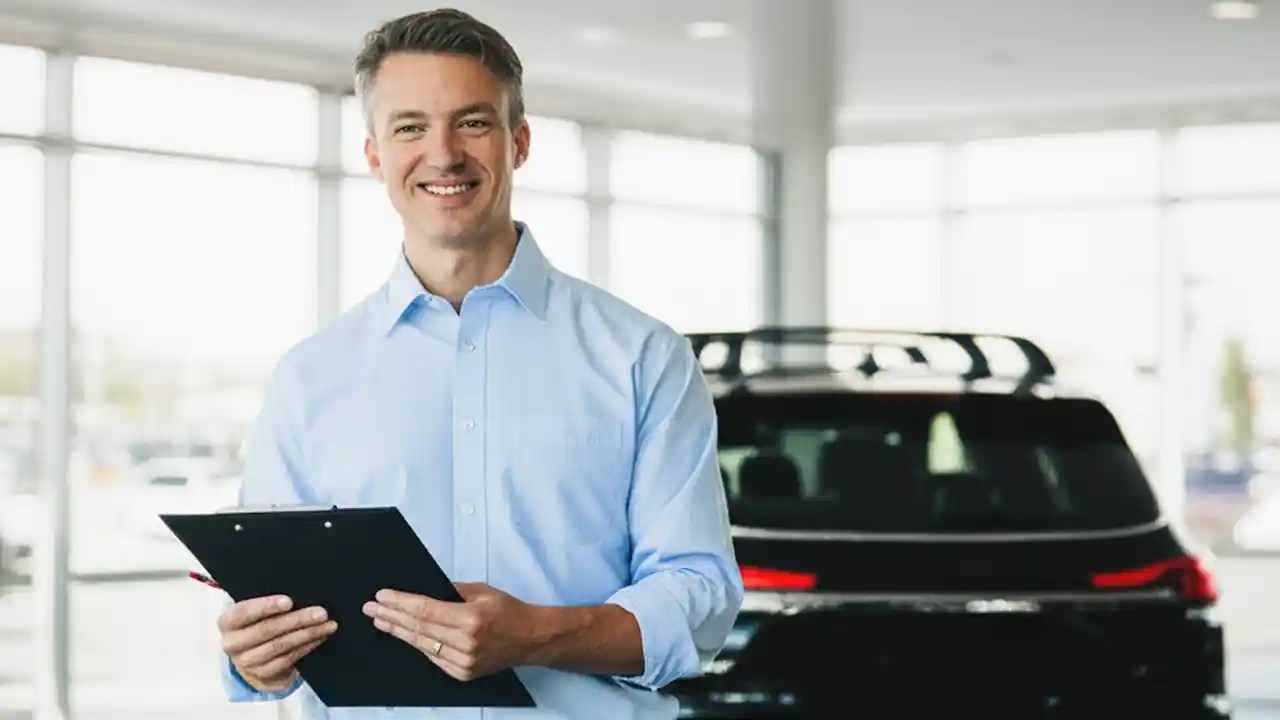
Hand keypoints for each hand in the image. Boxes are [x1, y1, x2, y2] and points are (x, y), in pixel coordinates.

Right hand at [217, 595, 338, 692]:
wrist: (253, 655)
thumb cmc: (258, 622)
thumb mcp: (255, 611)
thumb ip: (268, 603)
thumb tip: (299, 592)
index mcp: (228, 621)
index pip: (244, 612)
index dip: (266, 606)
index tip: (289, 602)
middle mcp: (232, 643)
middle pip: (267, 629)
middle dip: (297, 620)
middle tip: (321, 613)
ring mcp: (246, 662)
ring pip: (281, 645)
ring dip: (308, 634)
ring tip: (328, 624)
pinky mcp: (261, 673)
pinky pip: (289, 658)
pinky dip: (308, 646)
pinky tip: (321, 637)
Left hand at [363, 583, 538, 681]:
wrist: (531, 639)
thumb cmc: (509, 611)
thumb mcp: (482, 591)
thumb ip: (452, 590)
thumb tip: (423, 589)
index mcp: (470, 619)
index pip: (425, 610)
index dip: (400, 603)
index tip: (381, 596)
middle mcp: (465, 643)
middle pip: (419, 628)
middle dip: (391, 617)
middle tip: (371, 609)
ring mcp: (463, 662)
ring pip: (422, 645)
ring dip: (398, 632)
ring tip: (380, 621)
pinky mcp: (462, 673)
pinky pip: (433, 658)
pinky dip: (417, 645)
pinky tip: (404, 636)